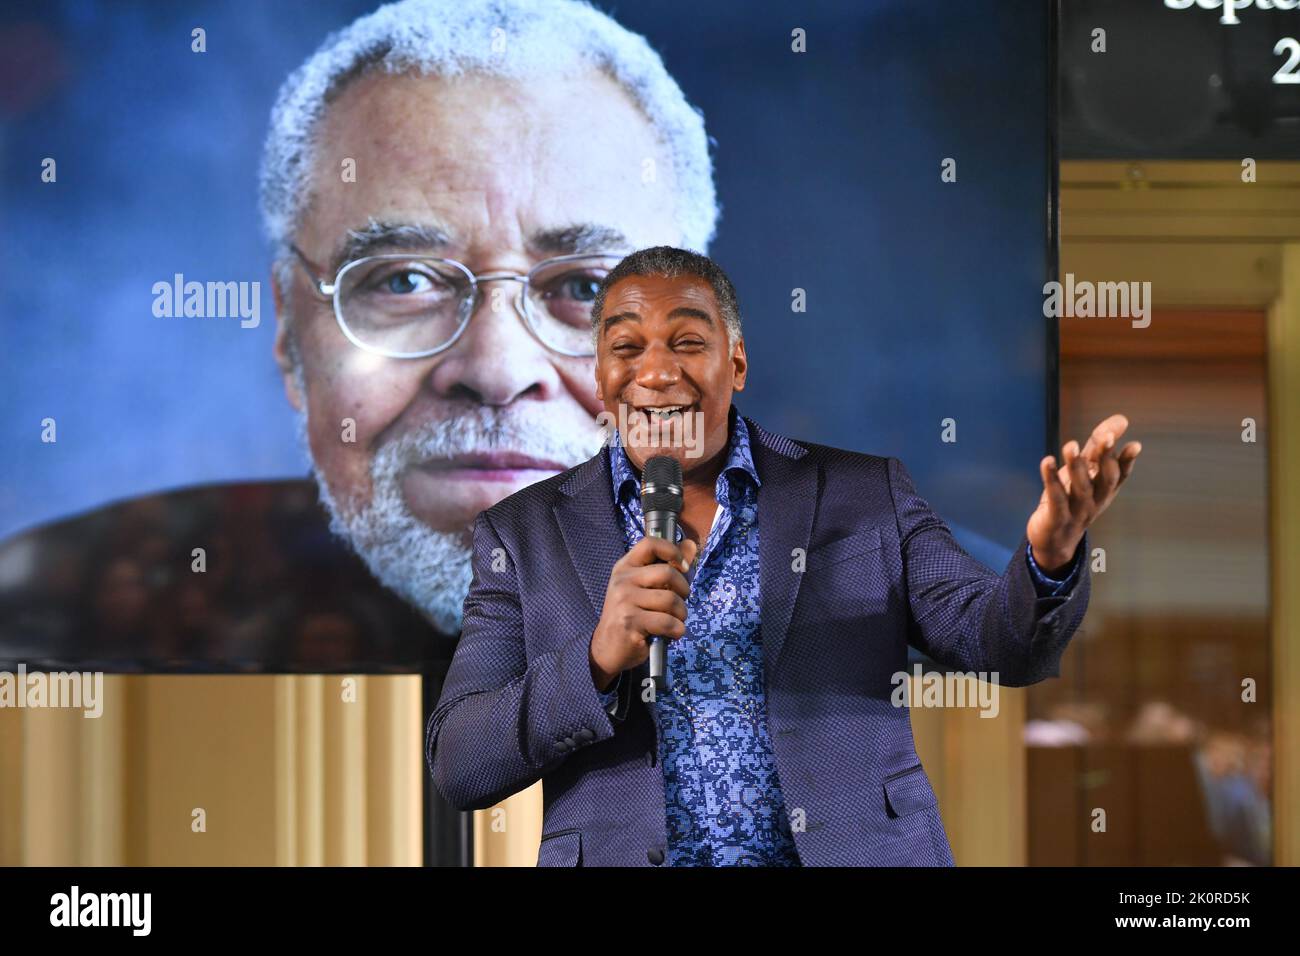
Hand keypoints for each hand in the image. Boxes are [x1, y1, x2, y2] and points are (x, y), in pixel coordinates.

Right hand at [589, 536, 698, 690]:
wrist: (607, 648)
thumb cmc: (632, 615)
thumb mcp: (645, 587)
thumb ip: (669, 565)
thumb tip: (691, 545)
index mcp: (625, 567)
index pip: (650, 544)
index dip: (672, 551)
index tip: (683, 567)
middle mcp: (622, 580)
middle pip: (667, 573)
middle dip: (683, 590)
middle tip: (679, 604)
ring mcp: (624, 601)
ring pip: (670, 600)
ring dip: (681, 614)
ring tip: (674, 621)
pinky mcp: (629, 623)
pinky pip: (667, 622)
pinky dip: (677, 630)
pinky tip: (671, 634)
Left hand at [1027, 413, 1140, 574]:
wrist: (1053, 541)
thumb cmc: (1072, 500)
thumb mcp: (1085, 472)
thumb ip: (1098, 447)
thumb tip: (1122, 418)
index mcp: (1104, 490)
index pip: (1119, 474)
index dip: (1127, 461)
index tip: (1135, 445)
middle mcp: (1095, 501)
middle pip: (1105, 479)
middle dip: (1106, 458)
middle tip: (1105, 436)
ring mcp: (1077, 511)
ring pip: (1080, 488)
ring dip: (1077, 466)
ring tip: (1070, 445)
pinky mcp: (1057, 518)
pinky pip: (1056, 498)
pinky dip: (1052, 479)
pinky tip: (1047, 461)